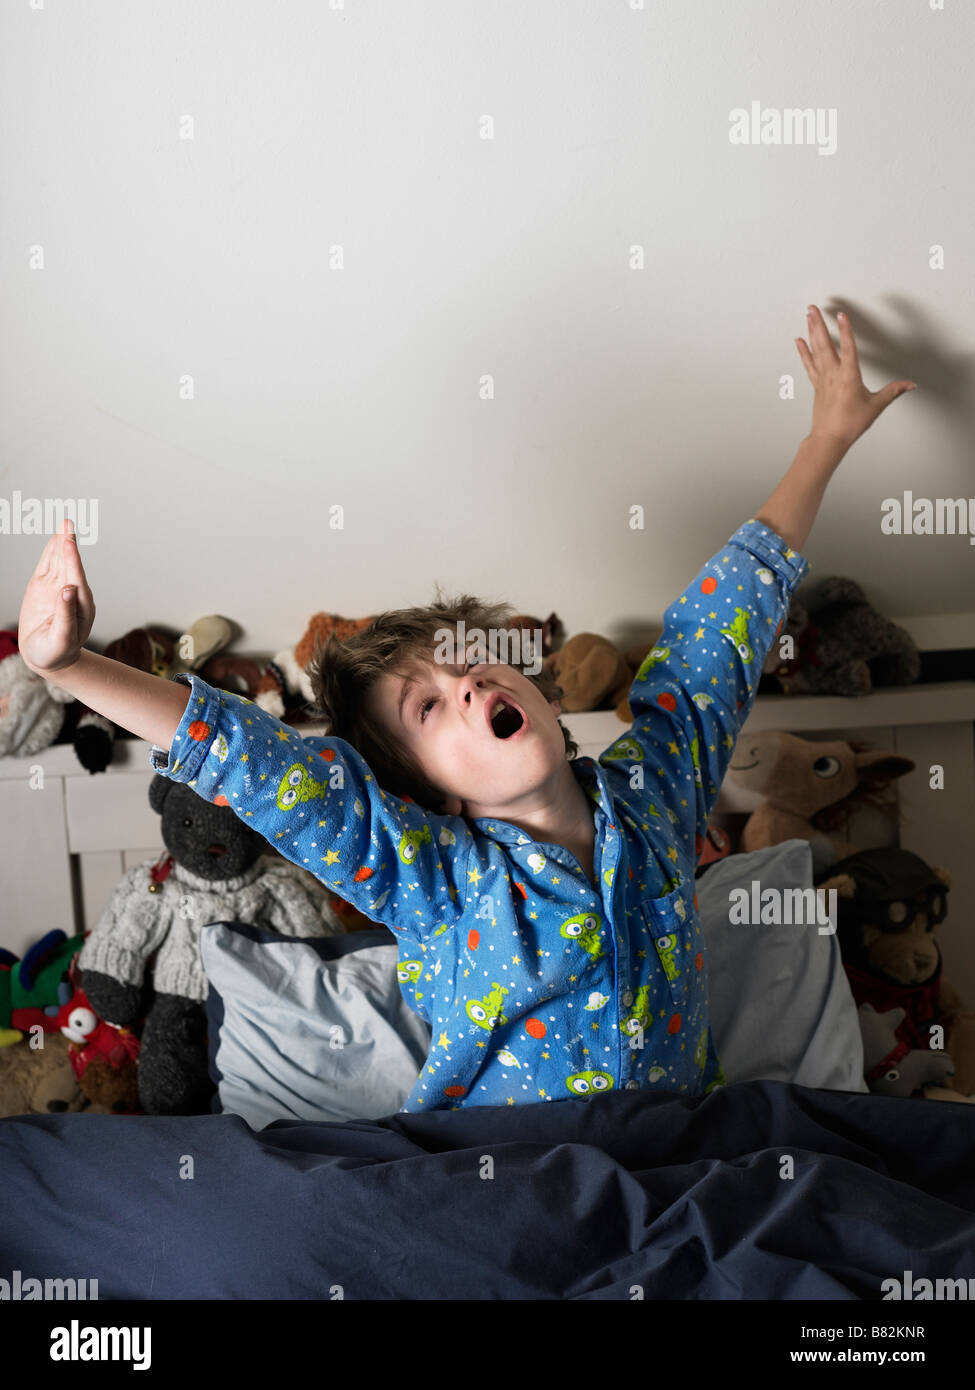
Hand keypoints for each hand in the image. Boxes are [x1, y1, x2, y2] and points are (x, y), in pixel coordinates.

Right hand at [18, 519, 95, 676]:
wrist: (47, 657)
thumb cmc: (56, 652)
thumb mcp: (61, 639)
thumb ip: (65, 615)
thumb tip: (67, 590)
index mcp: (80, 606)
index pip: (77, 579)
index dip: (73, 561)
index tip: (69, 543)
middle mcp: (72, 593)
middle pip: (71, 565)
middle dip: (70, 544)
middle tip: (69, 523)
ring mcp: (58, 588)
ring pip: (60, 562)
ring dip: (62, 543)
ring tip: (65, 523)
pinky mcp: (45, 587)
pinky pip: (48, 566)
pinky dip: (51, 552)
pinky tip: (56, 539)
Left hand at [796, 304, 916, 453]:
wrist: (829, 439)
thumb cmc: (850, 424)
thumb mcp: (876, 406)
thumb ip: (893, 392)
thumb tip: (909, 384)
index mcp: (849, 377)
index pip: (848, 348)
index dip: (845, 330)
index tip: (841, 314)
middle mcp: (833, 375)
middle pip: (825, 344)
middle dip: (819, 324)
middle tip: (812, 308)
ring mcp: (822, 379)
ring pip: (815, 351)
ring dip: (811, 332)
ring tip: (807, 316)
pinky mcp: (816, 385)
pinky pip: (809, 364)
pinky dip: (804, 351)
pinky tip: (799, 340)